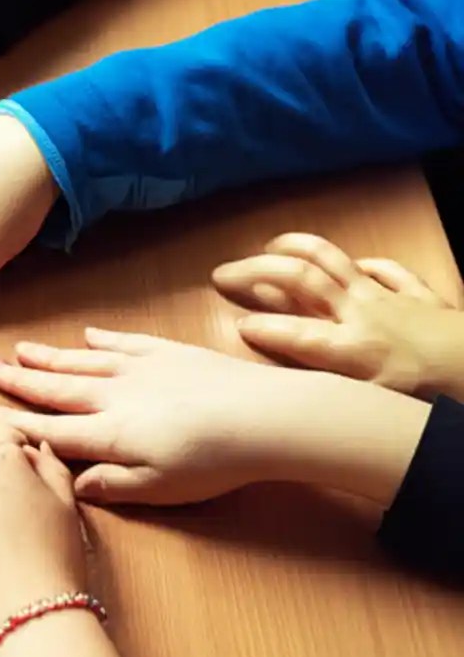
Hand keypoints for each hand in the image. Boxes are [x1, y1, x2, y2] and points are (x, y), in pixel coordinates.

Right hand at [0, 328, 429, 506]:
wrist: (265, 416)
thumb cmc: (214, 463)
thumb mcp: (160, 490)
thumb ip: (112, 485)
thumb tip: (71, 483)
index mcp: (108, 434)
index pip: (49, 430)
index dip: (13, 424)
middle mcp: (114, 396)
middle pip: (57, 388)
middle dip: (21, 381)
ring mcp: (140, 369)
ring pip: (83, 362)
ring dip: (50, 357)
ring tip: (21, 350)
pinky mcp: (169, 353)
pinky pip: (124, 343)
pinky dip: (102, 341)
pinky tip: (86, 336)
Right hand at [212, 232, 463, 399]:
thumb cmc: (433, 399)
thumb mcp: (376, 409)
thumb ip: (331, 398)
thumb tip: (289, 402)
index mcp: (351, 350)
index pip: (293, 333)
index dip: (261, 327)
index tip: (236, 325)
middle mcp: (362, 315)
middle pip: (301, 279)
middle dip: (256, 273)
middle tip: (222, 273)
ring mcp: (390, 298)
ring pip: (334, 260)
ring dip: (297, 247)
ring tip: (267, 247)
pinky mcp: (419, 294)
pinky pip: (387, 270)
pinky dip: (364, 264)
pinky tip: (353, 266)